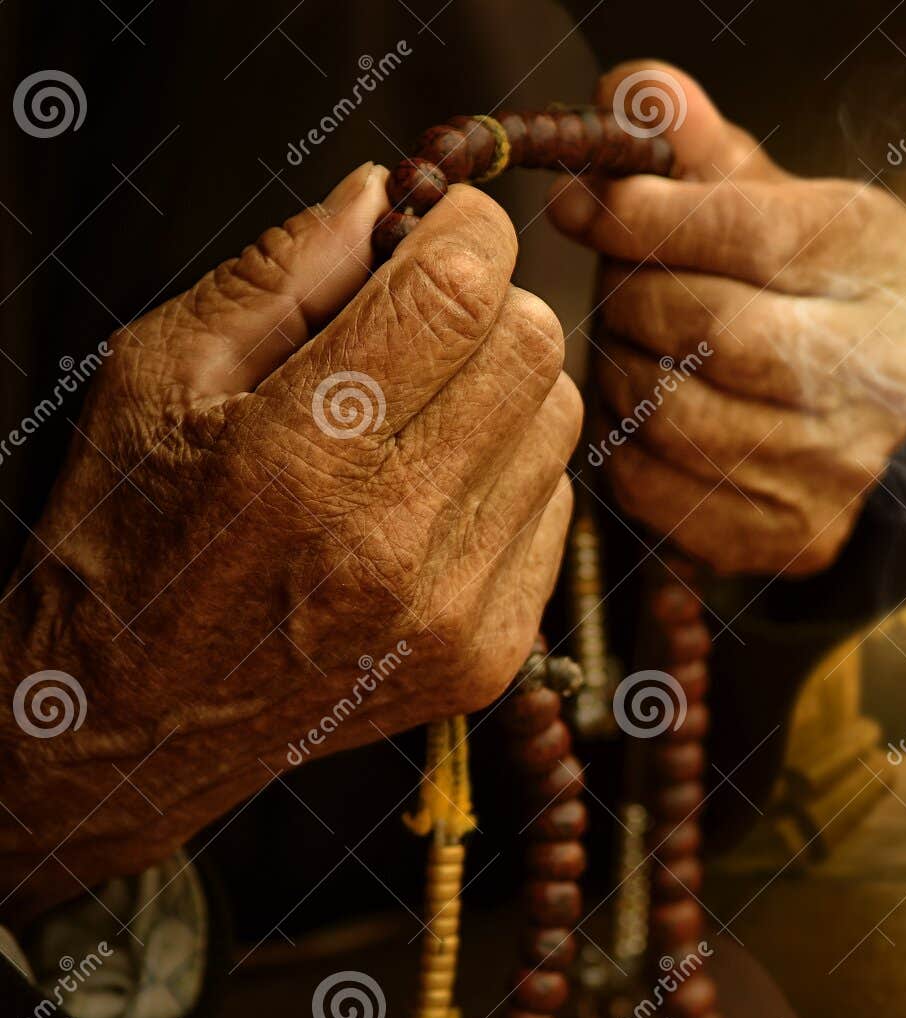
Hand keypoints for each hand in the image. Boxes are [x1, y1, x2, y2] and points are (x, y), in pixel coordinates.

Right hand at [0, 164, 578, 919]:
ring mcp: (454, 609)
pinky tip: (433, 490)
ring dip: (504, 389)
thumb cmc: (130, 533)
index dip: (467, 231)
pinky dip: (510, 475)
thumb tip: (386, 197)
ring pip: (559, 423)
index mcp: (299, 456)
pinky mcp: (489, 654)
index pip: (459, 292)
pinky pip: (558, 507)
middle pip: (534, 348)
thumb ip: (285, 271)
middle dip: (488, 302)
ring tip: (419, 412)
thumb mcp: (158, 372)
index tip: (444, 222)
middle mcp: (393, 541)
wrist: (133, 714)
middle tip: (427, 315)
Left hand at [550, 62, 905, 575]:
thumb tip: (633, 93)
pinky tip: (645, 407)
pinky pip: (656, 485)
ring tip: (632, 342)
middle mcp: (879, 368)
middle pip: (708, 326)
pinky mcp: (787, 531)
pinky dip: (624, 442)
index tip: (582, 205)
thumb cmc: (806, 294)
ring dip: (621, 368)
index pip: (749, 232)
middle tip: (614, 281)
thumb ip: (703, 150)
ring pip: (673, 412)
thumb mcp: (776, 203)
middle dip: (630, 296)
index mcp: (880, 260)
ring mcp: (837, 463)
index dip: (645, 216)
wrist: (870, 423)